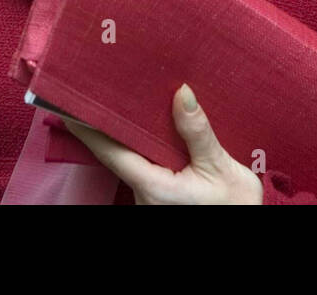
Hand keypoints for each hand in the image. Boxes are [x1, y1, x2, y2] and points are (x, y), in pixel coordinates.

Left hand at [64, 84, 262, 203]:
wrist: (249, 228)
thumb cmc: (235, 206)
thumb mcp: (221, 168)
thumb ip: (197, 132)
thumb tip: (181, 92)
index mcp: (153, 186)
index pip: (111, 152)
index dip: (88, 129)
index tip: (67, 106)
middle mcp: (144, 194)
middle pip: (117, 154)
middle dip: (106, 124)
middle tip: (97, 89)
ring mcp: (150, 197)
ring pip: (131, 160)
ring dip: (127, 133)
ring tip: (123, 98)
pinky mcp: (160, 196)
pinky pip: (144, 166)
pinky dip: (142, 144)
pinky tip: (147, 124)